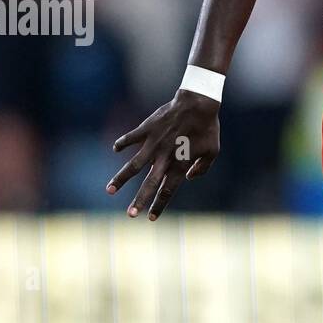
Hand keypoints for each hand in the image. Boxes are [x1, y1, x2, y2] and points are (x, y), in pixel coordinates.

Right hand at [106, 90, 219, 219]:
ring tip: (109, 190)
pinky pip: (131, 138)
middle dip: (139, 201)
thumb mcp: (213, 152)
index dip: (158, 205)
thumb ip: (202, 169)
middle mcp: (164, 158)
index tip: (150, 218)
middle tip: (130, 215)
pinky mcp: (146, 129)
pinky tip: (115, 149)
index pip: (167, 191)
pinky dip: (122, 143)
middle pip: (149, 184)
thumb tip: (188, 178)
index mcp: (179, 165)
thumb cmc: (208, 128)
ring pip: (133, 165)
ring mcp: (153, 144)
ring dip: (120, 179)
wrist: (198, 104)